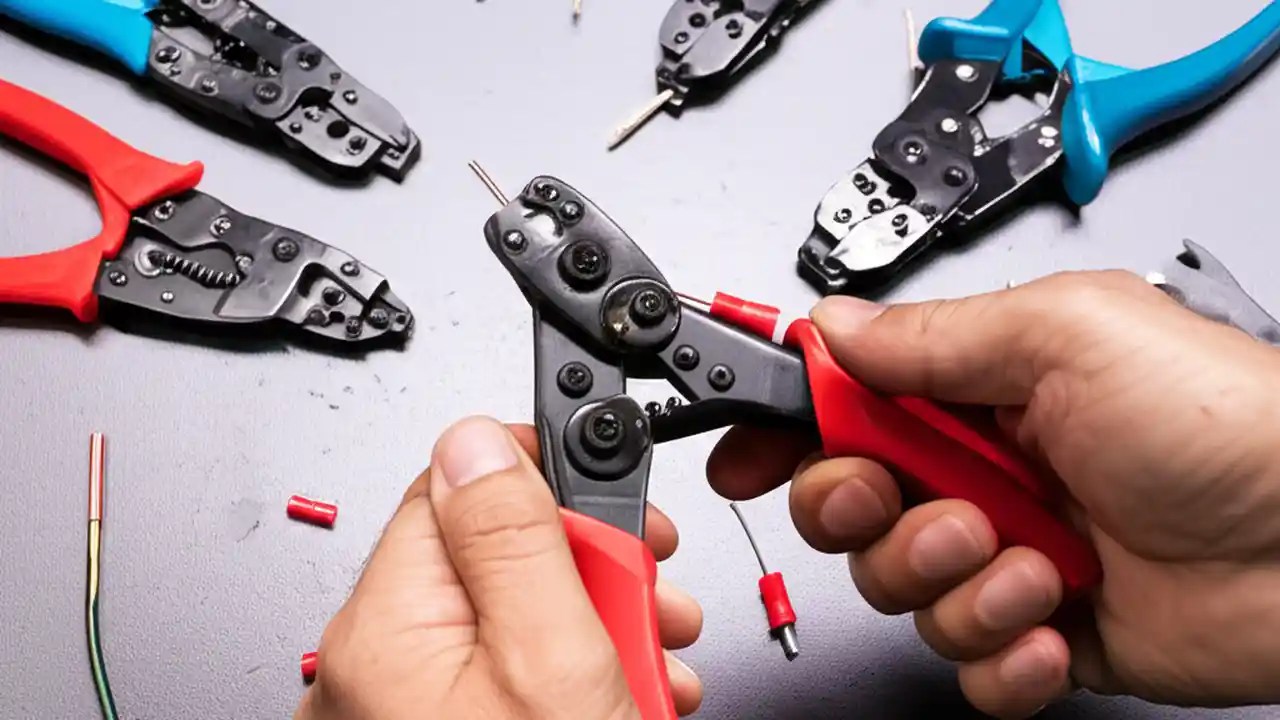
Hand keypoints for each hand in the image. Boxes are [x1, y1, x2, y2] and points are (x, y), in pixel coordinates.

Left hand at [296, 417, 702, 719]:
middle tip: (651, 607)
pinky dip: (568, 680)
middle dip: (590, 569)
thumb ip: (517, 540)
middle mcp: (375, 667)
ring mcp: (402, 712)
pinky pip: (501, 679)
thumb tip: (480, 438)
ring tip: (653, 671)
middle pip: (492, 557)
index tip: (617, 499)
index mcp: (388, 629)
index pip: (456, 487)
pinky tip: (620, 704)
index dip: (547, 478)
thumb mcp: (557, 664)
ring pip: (510, 621)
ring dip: (595, 630)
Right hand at [709, 271, 1279, 717]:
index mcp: (976, 387)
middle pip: (847, 505)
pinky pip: (967, 663)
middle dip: (867, 516)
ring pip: (900, 590)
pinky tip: (1056, 622)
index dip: (782, 427)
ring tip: (1028, 560)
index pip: (843, 404)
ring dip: (955, 584)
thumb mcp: (1066, 334)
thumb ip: (931, 336)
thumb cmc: (1224, 422)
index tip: (746, 450)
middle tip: (923, 503)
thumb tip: (833, 325)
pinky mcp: (1040, 630)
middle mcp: (981, 470)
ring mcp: (1008, 553)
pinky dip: (1003, 654)